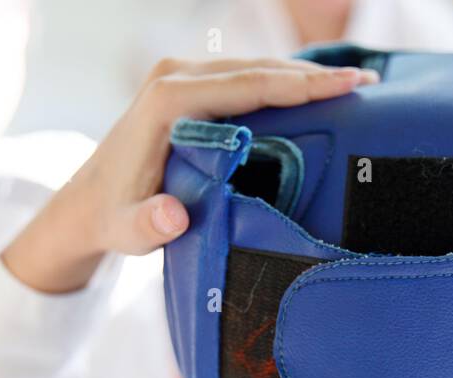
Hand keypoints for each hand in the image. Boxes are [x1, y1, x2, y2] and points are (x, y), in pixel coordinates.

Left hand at [2, 58, 378, 293]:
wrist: (85, 204)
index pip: (249, 85)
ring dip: (304, 78)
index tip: (346, 86)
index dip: (302, 86)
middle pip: (258, 69)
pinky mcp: (190, 88)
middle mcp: (175, 77)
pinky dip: (283, 85)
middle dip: (316, 76)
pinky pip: (245, 79)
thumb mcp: (128, 232)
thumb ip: (148, 226)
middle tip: (367, 85)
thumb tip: (172, 217)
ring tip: (354, 88)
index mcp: (168, 102)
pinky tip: (317, 95)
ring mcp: (182, 78)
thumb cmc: (112, 218)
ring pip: (255, 69)